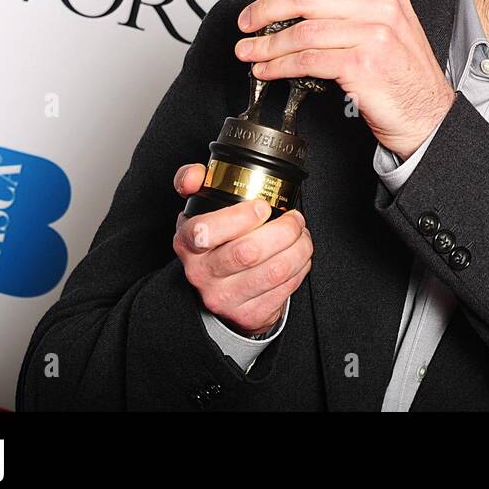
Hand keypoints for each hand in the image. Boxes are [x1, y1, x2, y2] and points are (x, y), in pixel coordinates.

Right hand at [172, 164, 312, 336]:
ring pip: (274, 271)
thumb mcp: (198, 210)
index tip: (263, 207)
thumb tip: (195, 174)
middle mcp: (202, 273)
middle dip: (284, 230)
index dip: (241, 217)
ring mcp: (225, 297)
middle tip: (295, 219)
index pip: (206, 231)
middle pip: (249, 252)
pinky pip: (285, 288)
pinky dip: (301, 267)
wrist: (219, 289)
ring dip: (299, 248)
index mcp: (187, 243)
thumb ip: (194, 181)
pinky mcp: (249, 314)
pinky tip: (299, 256)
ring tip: (301, 235)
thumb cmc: (213, 243)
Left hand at [233, 0, 454, 159]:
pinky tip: (268, 70)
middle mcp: (383, 6)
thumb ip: (354, 5)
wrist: (428, 114)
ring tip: (250, 51)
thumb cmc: (405, 72)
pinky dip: (279, 66)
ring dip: (267, 43)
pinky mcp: (362, 66)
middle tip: (248, 21)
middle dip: (268, 8)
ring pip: (303, 30)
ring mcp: (374, 35)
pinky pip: (307, 60)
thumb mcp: (390, 25)